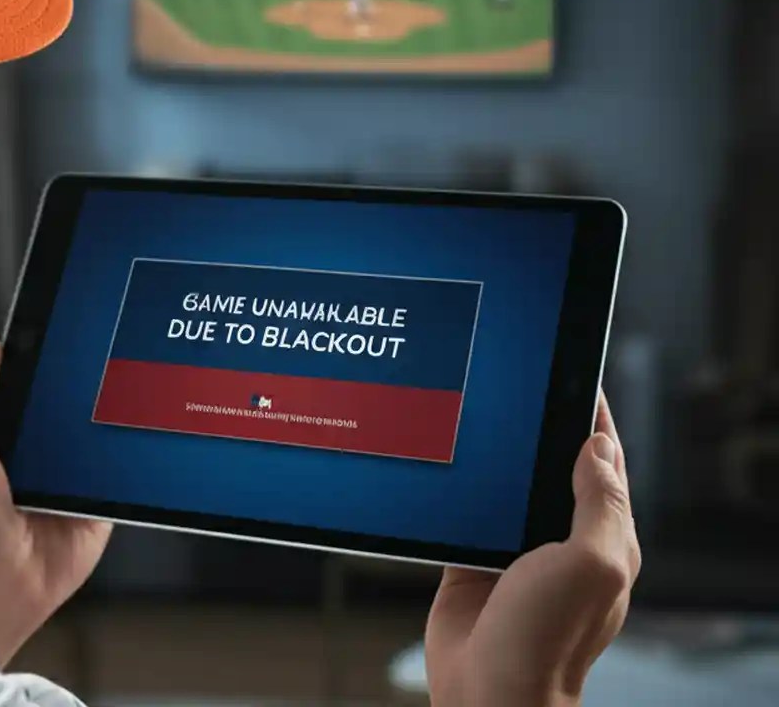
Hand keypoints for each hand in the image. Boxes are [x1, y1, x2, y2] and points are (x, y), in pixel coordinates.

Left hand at [0, 339, 110, 664]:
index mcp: (1, 435)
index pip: (28, 386)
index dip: (43, 360)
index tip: (65, 328)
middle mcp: (37, 453)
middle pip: (67, 404)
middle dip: (83, 384)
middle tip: (106, 353)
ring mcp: (71, 478)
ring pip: (98, 434)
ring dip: (110, 418)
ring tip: (132, 386)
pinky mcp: (98, 502)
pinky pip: (121, 472)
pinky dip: (130, 457)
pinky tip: (141, 432)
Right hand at [425, 393, 640, 706]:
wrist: (487, 689)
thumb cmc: (547, 638)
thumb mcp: (591, 563)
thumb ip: (599, 504)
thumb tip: (598, 446)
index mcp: (602, 537)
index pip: (604, 463)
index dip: (592, 418)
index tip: (574, 374)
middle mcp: (560, 541)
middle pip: (551, 469)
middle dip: (537, 430)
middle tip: (515, 383)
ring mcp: (515, 552)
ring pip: (508, 488)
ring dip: (495, 459)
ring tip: (476, 413)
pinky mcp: (472, 562)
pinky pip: (467, 515)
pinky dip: (458, 493)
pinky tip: (446, 466)